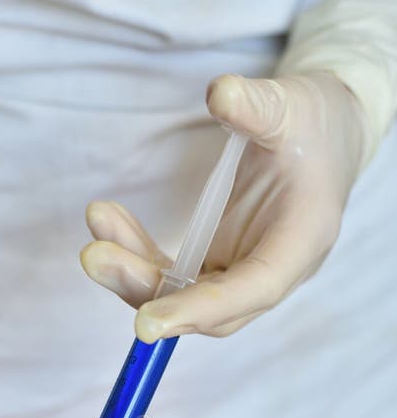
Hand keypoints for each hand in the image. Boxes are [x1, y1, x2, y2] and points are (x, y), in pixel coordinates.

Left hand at [80, 72, 366, 339]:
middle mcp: (271, 271)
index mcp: (302, 242)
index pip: (252, 290)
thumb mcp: (294, 105)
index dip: (200, 309)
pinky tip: (107, 220)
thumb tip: (221, 93)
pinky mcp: (216, 263)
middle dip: (147, 291)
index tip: (146, 324)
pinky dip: (135, 253)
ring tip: (95, 228)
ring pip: (181, 296)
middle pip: (207, 309)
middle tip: (93, 257)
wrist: (323, 137)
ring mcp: (240, 272)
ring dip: (131, 273)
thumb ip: (259, 105)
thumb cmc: (313, 125)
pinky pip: (169, 273)